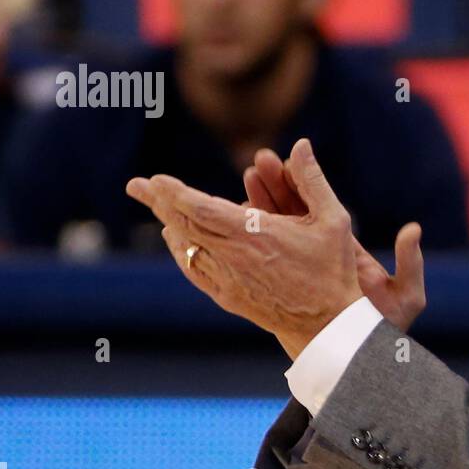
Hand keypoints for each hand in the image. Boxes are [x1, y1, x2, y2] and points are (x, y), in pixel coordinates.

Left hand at [127, 138, 362, 359]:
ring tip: (154, 204)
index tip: (155, 179)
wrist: (328, 324)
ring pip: (186, 246)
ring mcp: (227, 279)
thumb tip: (301, 144)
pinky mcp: (228, 296)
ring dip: (168, 223)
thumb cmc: (332, 270)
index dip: (174, 193)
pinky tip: (175, 237)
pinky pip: (193, 268)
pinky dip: (180, 249)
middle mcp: (234, 257)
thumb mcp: (333, 220)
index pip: (201, 209)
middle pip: (184, 225)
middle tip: (136, 185)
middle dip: (158, 202)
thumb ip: (313, 179)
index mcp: (255, 235)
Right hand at [245, 147, 426, 331]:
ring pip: (277, 232)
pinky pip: (266, 258)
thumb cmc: (386, 333)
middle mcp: (323, 258)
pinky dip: (252, 238)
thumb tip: (412, 229)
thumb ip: (409, 263)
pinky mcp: (284, 288)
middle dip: (276, 187)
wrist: (360, 364)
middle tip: (257, 162)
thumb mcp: (405, 297)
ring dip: (260, 206)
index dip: (305, 186)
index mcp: (347, 253)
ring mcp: (302, 272)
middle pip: (296, 214)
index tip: (289, 162)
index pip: (324, 211)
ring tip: (246, 179)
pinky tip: (236, 218)